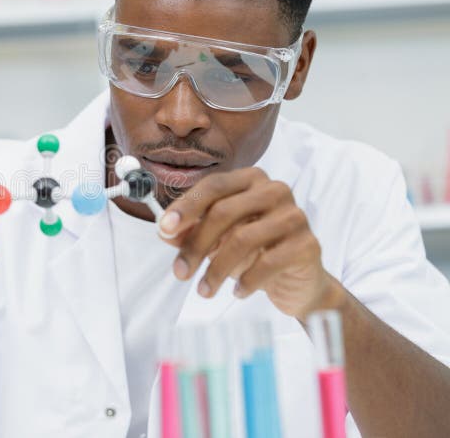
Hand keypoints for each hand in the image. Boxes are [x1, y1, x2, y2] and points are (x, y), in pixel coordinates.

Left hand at [158, 167, 336, 319]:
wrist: (298, 282)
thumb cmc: (255, 253)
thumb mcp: (217, 240)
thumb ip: (191, 231)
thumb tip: (164, 230)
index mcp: (250, 180)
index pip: (213, 186)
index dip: (186, 207)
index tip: (163, 229)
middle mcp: (274, 191)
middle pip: (224, 212)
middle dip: (196, 245)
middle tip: (180, 272)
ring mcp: (294, 216)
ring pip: (242, 238)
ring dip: (216, 269)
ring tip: (204, 290)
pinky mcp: (307, 244)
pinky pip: (268, 262)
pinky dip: (247, 280)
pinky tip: (237, 292)